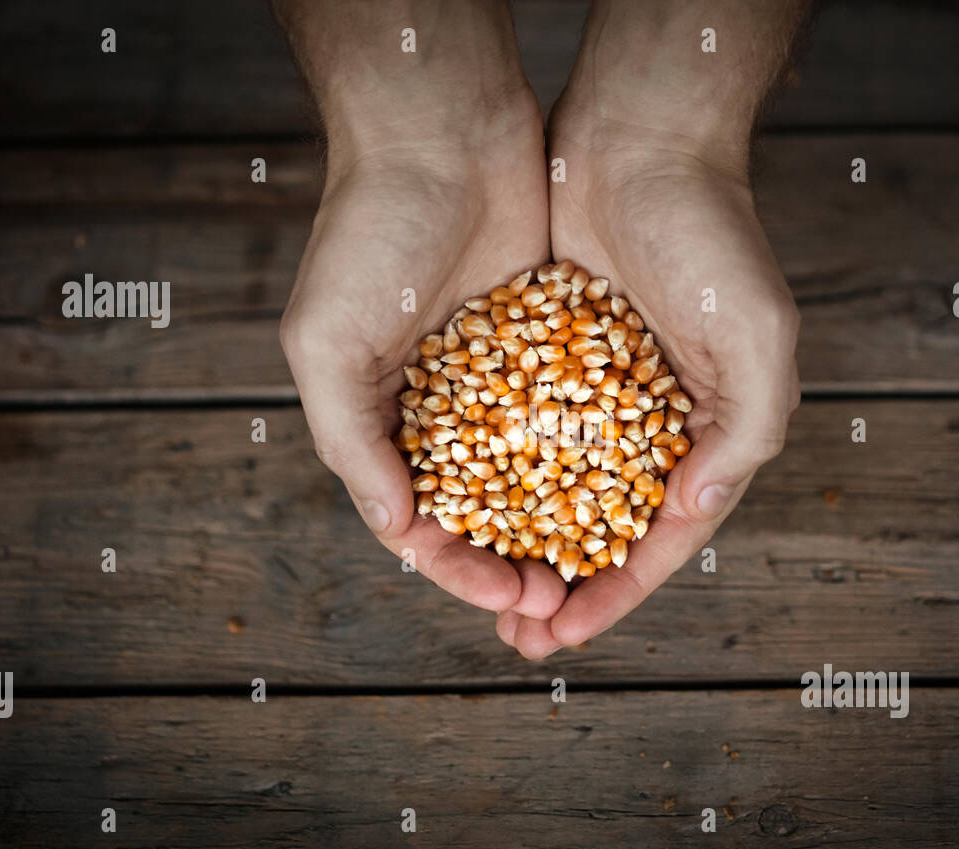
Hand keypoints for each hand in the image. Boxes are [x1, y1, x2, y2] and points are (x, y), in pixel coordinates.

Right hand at [279, 95, 566, 619]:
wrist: (443, 131)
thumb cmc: (369, 235)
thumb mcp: (327, 343)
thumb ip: (350, 443)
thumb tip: (398, 531)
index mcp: (378, 422)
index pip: (423, 524)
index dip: (463, 569)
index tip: (510, 596)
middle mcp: (440, 411)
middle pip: (485, 514)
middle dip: (517, 565)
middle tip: (561, 606)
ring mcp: (497, 380)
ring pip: (536, 477)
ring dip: (560, 529)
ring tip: (598, 570)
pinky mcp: (549, 344)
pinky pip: (576, 418)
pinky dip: (594, 462)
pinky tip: (631, 498)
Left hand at [496, 105, 801, 657]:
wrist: (640, 139)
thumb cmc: (712, 235)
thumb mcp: (759, 335)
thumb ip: (745, 430)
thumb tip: (697, 509)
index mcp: (708, 432)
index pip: (661, 537)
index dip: (615, 593)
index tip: (565, 636)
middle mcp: (651, 423)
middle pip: (600, 527)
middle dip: (559, 585)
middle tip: (515, 637)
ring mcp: (594, 393)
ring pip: (551, 490)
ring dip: (519, 542)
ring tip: (478, 588)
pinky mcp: (543, 357)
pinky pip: (513, 430)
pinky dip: (491, 473)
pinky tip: (455, 508)